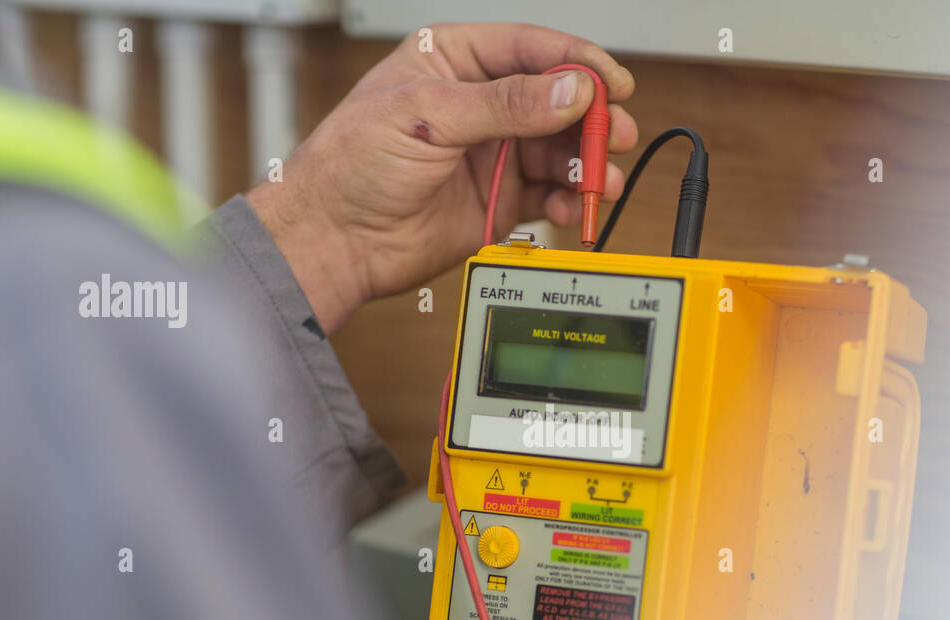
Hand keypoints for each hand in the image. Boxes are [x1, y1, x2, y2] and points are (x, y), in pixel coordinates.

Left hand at [247, 23, 638, 335]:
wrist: (334, 239)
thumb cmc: (352, 164)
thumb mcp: (428, 117)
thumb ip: (504, 104)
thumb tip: (568, 91)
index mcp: (453, 62)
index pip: (529, 49)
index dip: (577, 62)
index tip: (612, 82)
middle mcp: (478, 104)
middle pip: (555, 100)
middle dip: (591, 118)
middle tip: (614, 135)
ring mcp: (491, 153)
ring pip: (558, 149)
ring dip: (586, 164)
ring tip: (601, 180)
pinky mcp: (498, 198)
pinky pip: (548, 192)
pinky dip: (567, 199)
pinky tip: (574, 205)